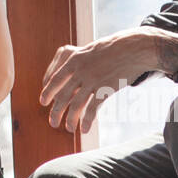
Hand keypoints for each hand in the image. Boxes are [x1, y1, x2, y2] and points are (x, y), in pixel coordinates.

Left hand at [40, 27, 176, 133]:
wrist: (133, 47)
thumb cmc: (112, 48)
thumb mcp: (89, 50)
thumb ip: (77, 62)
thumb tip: (66, 75)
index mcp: (73, 60)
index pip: (54, 79)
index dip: (47, 92)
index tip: (43, 102)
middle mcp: (80, 71)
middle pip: (62, 95)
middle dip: (56, 112)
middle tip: (52, 123)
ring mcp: (92, 80)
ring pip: (75, 105)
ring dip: (70, 119)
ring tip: (69, 129)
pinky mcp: (105, 89)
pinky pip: (92, 109)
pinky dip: (86, 121)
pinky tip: (84, 129)